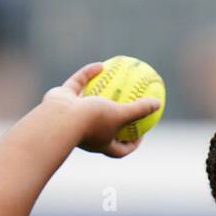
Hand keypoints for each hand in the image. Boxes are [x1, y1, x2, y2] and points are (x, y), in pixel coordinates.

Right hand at [42, 62, 162, 157]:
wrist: (58, 117)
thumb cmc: (92, 121)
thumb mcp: (120, 115)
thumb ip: (139, 110)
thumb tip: (157, 104)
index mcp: (100, 143)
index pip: (120, 150)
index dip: (132, 144)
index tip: (142, 135)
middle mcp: (86, 132)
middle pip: (104, 128)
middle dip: (115, 120)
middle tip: (130, 108)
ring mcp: (72, 117)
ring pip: (88, 103)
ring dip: (100, 93)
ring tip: (114, 81)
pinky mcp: (62, 100)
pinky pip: (78, 85)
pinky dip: (88, 76)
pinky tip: (100, 65)